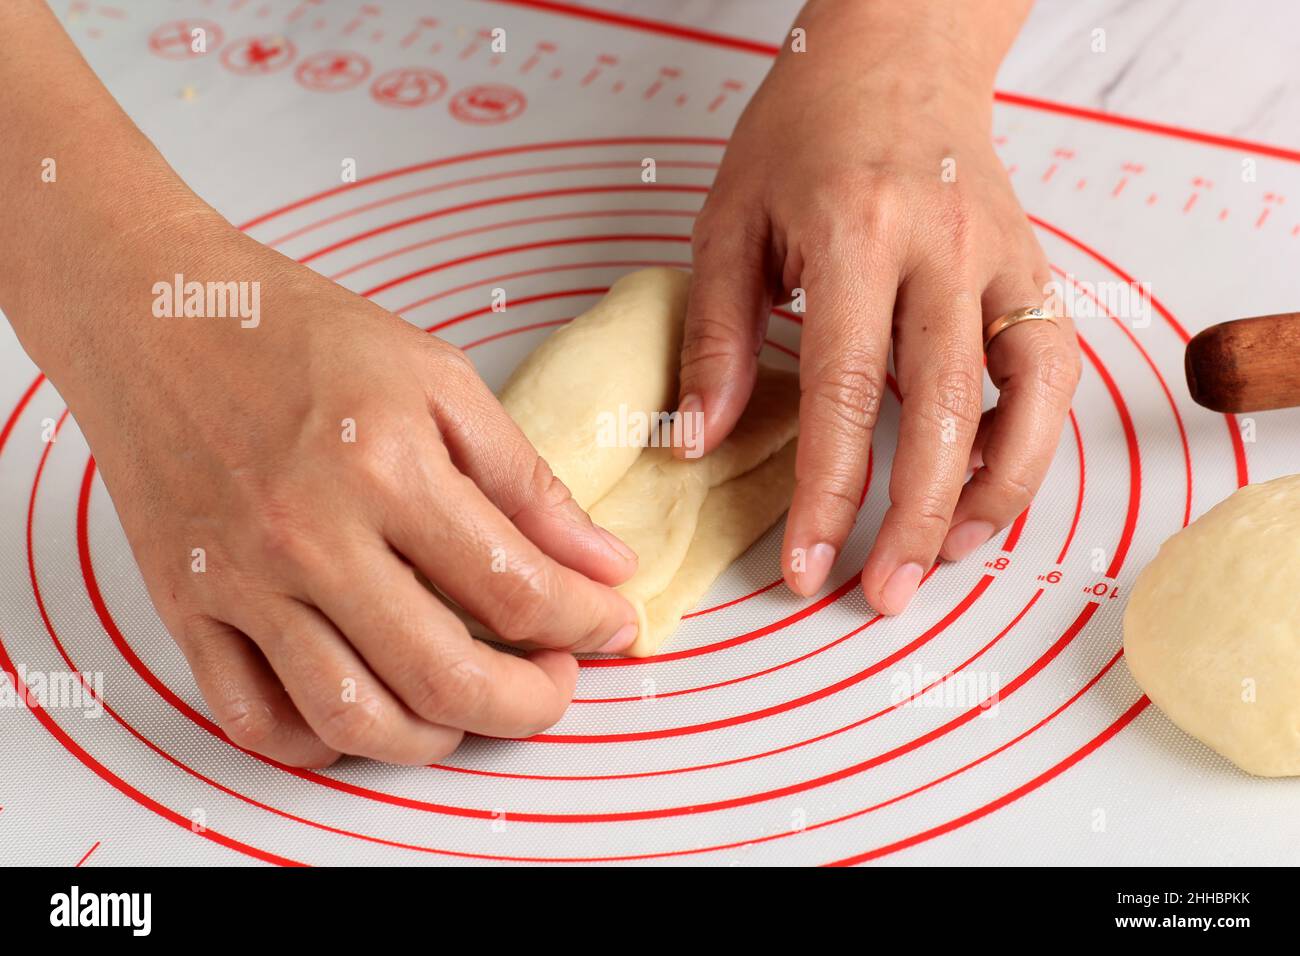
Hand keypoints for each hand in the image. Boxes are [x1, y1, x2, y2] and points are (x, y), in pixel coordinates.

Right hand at [44, 211, 639, 766]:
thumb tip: (602, 561)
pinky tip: (369, 712)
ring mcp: (241, 581)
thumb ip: (525, 479)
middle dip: (529, 704)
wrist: (155, 313)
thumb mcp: (437, 377)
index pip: (516, 588)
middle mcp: (311, 537)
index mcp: (386, 469)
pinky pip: (254, 719)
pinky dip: (322, 743)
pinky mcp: (187, 606)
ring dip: (436, 739)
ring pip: (353, 720)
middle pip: (444, 677)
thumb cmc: (299, 332)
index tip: (613, 626)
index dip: (585, 623)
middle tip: (559, 684)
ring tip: (471, 705)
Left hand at [677, 0, 1079, 613]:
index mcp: (855, 235)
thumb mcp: (730, 220)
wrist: (897, 55)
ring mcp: (1003, 259)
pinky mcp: (1035, 268)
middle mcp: (942, 251)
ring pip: (1027, 402)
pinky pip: (1052, 373)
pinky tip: (986, 490)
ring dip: (991, 497)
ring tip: (940, 559)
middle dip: (912, 522)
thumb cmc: (804, 131)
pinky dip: (1030, 444)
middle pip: (944, 415)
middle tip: (879, 595)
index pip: (845, 395)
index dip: (828, 496)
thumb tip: (697, 442)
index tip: (805, 567)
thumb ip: (717, 335)